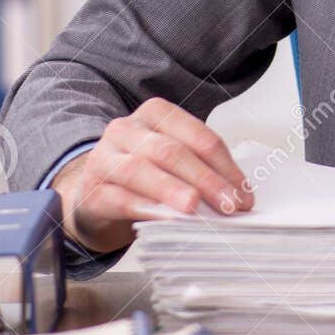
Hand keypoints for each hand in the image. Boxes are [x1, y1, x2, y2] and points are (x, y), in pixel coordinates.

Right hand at [50, 97, 253, 254]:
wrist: (91, 194)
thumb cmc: (140, 176)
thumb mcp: (169, 164)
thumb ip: (197, 171)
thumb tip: (235, 196)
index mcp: (155, 114)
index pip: (197, 136)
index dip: (224, 165)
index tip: (244, 193)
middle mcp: (127, 129)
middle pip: (172, 151)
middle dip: (205, 179)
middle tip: (229, 205)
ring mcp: (105, 157)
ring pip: (142, 170)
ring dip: (172, 190)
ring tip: (195, 208)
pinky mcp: (92, 190)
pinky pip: (120, 198)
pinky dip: (145, 208)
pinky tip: (164, 219)